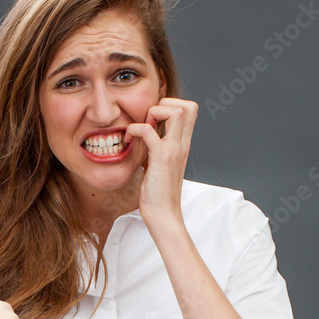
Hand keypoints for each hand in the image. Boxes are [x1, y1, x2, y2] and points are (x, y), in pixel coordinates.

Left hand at [125, 97, 197, 236]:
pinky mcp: (161, 158)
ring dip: (154, 112)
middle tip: (149, 120)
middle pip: (188, 105)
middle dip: (165, 103)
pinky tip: (128, 140)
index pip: (190, 110)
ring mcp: (173, 150)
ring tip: (141, 129)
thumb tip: (144, 135)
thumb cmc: (159, 193)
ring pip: (176, 111)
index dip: (171, 106)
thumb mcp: (159, 164)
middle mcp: (182, 144)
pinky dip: (135, 129)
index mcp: (183, 145)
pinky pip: (148, 130)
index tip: (154, 120)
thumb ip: (155, 147)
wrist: (163, 215)